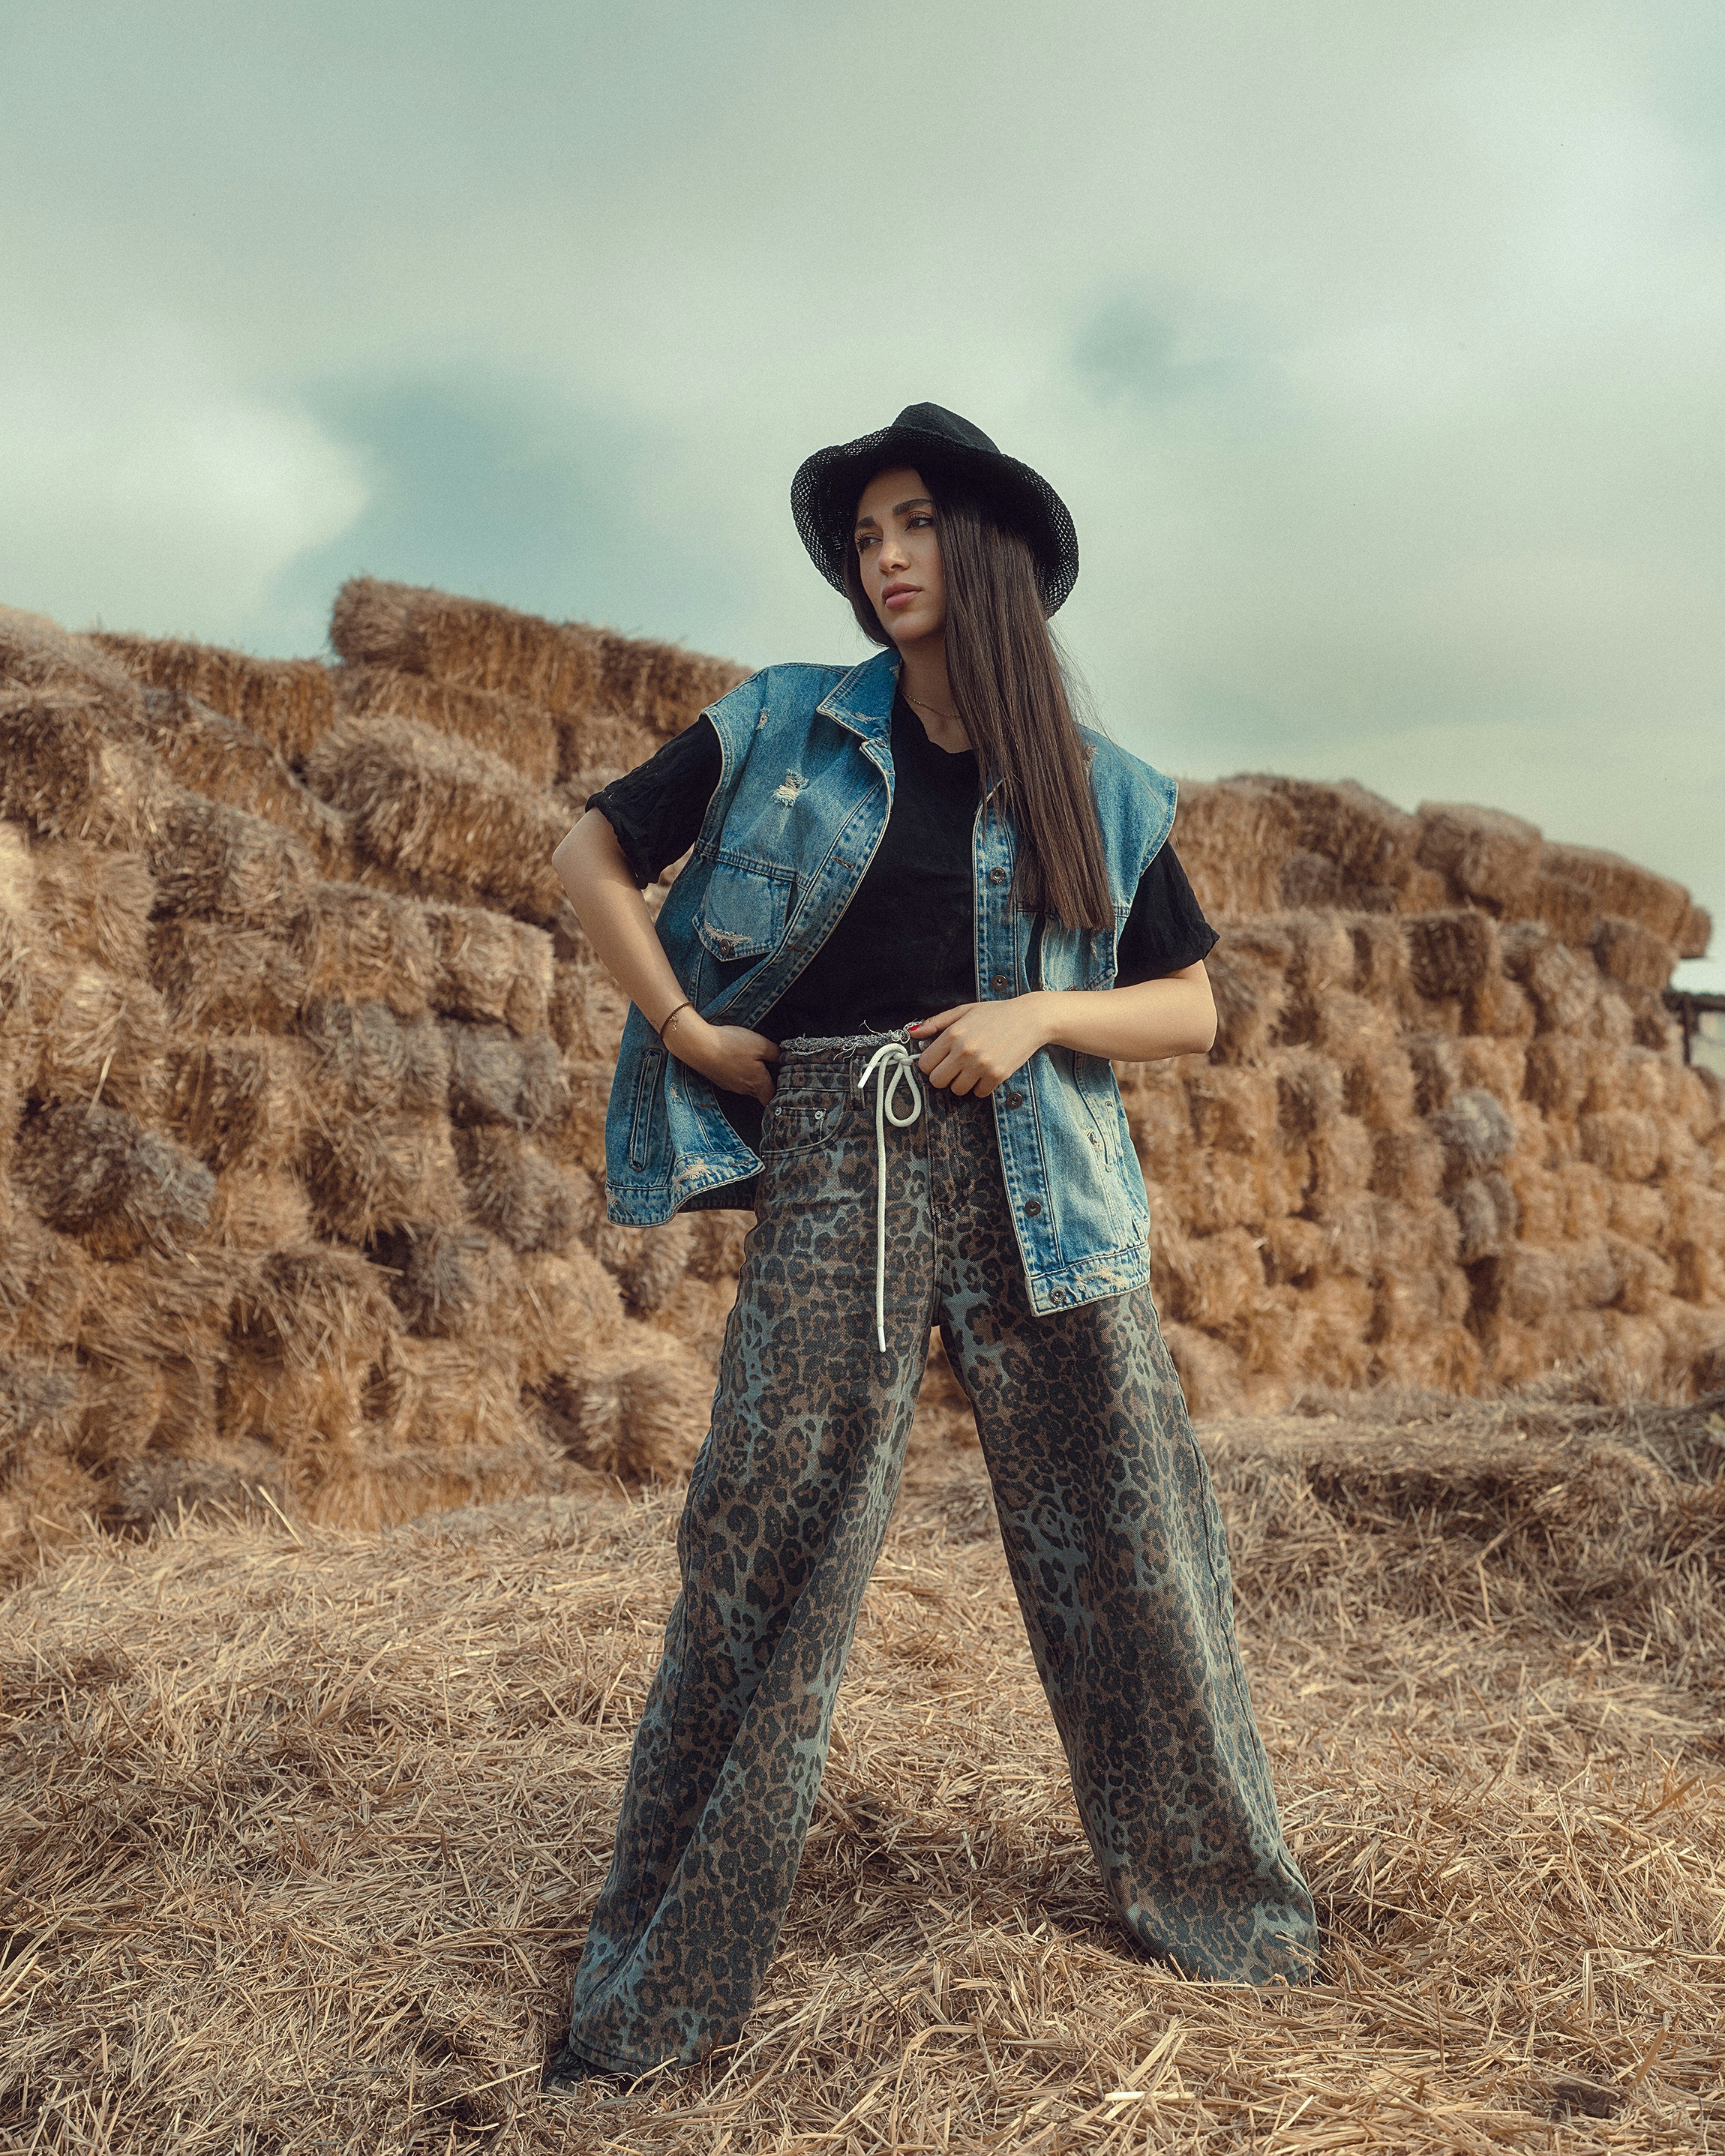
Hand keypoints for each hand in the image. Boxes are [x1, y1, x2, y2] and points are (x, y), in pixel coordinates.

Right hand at [667, 1012, 779, 1104]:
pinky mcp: (718, 1079)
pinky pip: (734, 1079)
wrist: (698, 1046)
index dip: (779, 1094)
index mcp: (758, 1084)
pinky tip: (736, 1059)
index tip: (784, 1085)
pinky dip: (738, 1072)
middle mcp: (744, 1089)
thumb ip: (776, 1053)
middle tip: (772, 1070)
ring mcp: (729, 1086)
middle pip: (760, 1093)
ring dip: (752, 1078)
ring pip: (746, 1086)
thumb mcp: (760, 1044)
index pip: (772, 1099)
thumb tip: (783, 1058)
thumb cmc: (731, 1045)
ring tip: (754, 1062)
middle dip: (767, 1085)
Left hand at [910, 996, 1053, 1095]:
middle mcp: (965, 1052)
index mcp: (953, 1034)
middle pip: (937, 1081)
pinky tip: (986, 1072)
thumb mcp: (964, 1011)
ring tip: (973, 1068)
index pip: (925, 1063)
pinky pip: (978, 1093)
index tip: (939, 1060)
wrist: (1031, 1019)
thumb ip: (936, 1022)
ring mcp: (981, 1066)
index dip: (930, 1063)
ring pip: (956, 1090)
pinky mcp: (997, 1076)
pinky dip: (981, 1086)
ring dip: (962, 1082)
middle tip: (955, 1067)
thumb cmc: (996, 1013)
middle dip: (943, 1075)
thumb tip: (914, 1033)